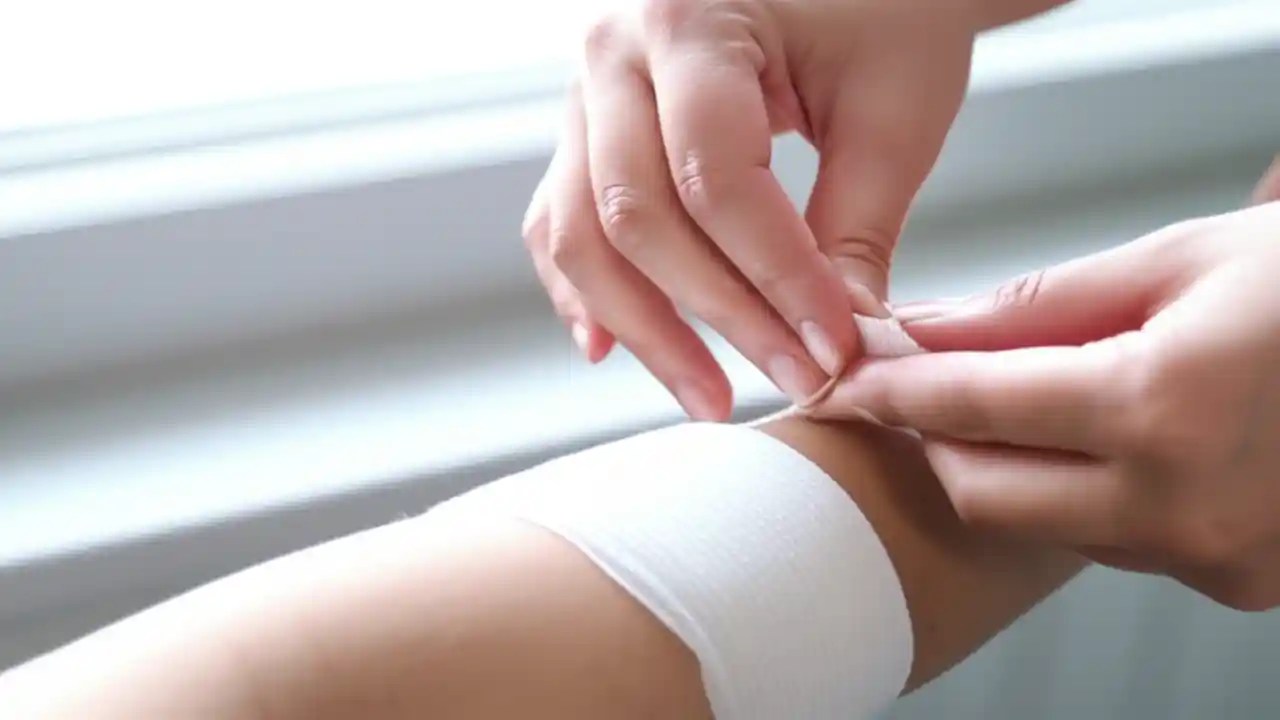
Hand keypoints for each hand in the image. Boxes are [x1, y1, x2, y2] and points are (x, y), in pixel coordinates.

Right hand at [522, 0, 985, 418]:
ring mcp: (585, 93)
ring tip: (710, 396)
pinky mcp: (585, 135)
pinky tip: (613, 350)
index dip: (775, 276)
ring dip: (644, 328)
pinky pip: (562, 225)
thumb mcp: (891, 112)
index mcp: (691, 17)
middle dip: (716, 314)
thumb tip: (838, 352)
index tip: (833, 348)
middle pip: (635, 215)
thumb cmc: (882, 14)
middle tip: (791, 380)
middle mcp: (614, 52)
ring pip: (582, 234)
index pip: (715, 177)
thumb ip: (854, 232)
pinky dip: (585, 293)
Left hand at [809, 176, 1279, 609]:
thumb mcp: (1176, 261)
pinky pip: (1113, 543)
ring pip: (1045, 524)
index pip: (978, 406)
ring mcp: (1218, 555)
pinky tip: (1100, 442)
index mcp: (1169, 406)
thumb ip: (1037, 306)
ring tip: (1029, 399)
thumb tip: (928, 329)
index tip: (850, 382)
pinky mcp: (1238, 581)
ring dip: (1010, 466)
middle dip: (939, 439)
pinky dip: (1081, 494)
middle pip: (986, 492)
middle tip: (927, 386)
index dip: (898, 391)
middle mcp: (1189, 502)